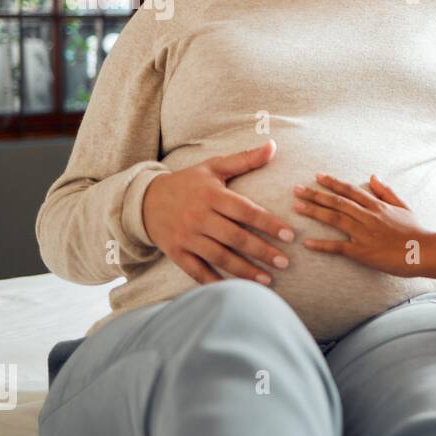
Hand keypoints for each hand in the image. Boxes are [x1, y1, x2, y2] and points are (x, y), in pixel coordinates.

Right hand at [142, 139, 294, 284]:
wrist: (144, 200)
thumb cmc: (188, 183)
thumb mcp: (213, 167)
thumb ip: (245, 159)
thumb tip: (273, 145)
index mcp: (212, 196)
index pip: (245, 211)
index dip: (268, 224)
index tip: (290, 235)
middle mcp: (199, 217)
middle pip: (235, 237)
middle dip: (262, 251)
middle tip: (285, 262)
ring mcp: (186, 237)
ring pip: (219, 257)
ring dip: (245, 270)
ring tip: (269, 280)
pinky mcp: (176, 252)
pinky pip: (197, 271)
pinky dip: (215, 282)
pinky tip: (236, 290)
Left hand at [295, 173, 427, 276]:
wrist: (424, 251)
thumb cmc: (416, 231)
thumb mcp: (403, 206)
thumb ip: (386, 191)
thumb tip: (373, 176)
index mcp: (377, 205)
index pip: (350, 190)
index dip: (332, 182)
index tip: (317, 176)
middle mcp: (368, 216)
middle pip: (337, 202)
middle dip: (315, 194)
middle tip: (296, 189)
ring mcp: (364, 233)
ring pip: (334, 219)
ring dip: (314, 211)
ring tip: (297, 206)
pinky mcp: (362, 252)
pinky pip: (338, 247)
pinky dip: (322, 245)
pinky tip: (307, 243)